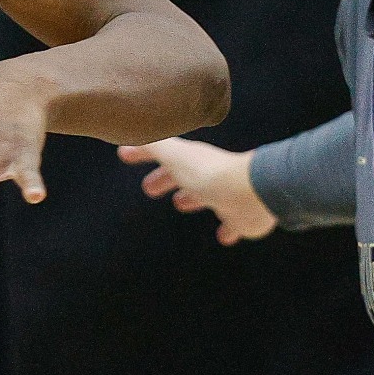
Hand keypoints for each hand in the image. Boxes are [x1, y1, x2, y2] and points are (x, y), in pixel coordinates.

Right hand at [118, 138, 277, 244]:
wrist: (247, 193)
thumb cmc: (207, 173)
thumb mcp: (173, 155)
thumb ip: (152, 145)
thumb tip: (127, 138)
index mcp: (190, 160)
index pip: (163, 155)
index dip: (144, 154)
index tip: (126, 156)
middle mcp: (207, 175)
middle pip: (182, 176)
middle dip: (166, 179)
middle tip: (149, 189)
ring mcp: (224, 195)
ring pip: (205, 196)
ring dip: (192, 198)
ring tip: (181, 203)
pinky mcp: (239, 217)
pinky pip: (232, 224)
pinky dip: (228, 228)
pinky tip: (224, 236)